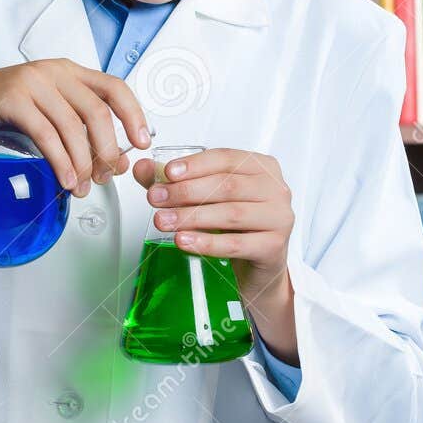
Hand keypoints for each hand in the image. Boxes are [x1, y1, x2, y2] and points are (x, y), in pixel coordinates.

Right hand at [0, 61, 152, 196]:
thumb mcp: (41, 109)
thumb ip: (72, 126)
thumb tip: (111, 160)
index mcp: (66, 71)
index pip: (114, 88)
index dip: (133, 115)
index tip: (141, 143)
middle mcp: (52, 72)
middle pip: (97, 112)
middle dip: (108, 151)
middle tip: (107, 177)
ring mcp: (31, 83)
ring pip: (73, 127)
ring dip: (83, 164)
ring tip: (81, 188)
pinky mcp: (11, 100)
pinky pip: (47, 135)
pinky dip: (60, 162)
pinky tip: (65, 180)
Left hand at [133, 147, 297, 356]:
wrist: (259, 264)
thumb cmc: (236, 225)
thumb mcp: (207, 198)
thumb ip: (175, 181)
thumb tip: (143, 169)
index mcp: (261, 167)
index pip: (225, 158)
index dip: (194, 165)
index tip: (167, 173)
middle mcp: (275, 188)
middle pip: (227, 185)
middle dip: (186, 192)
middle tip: (156, 199)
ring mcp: (279, 217)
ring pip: (231, 213)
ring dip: (192, 217)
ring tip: (163, 222)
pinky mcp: (274, 245)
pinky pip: (236, 243)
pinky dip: (206, 242)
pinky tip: (184, 241)